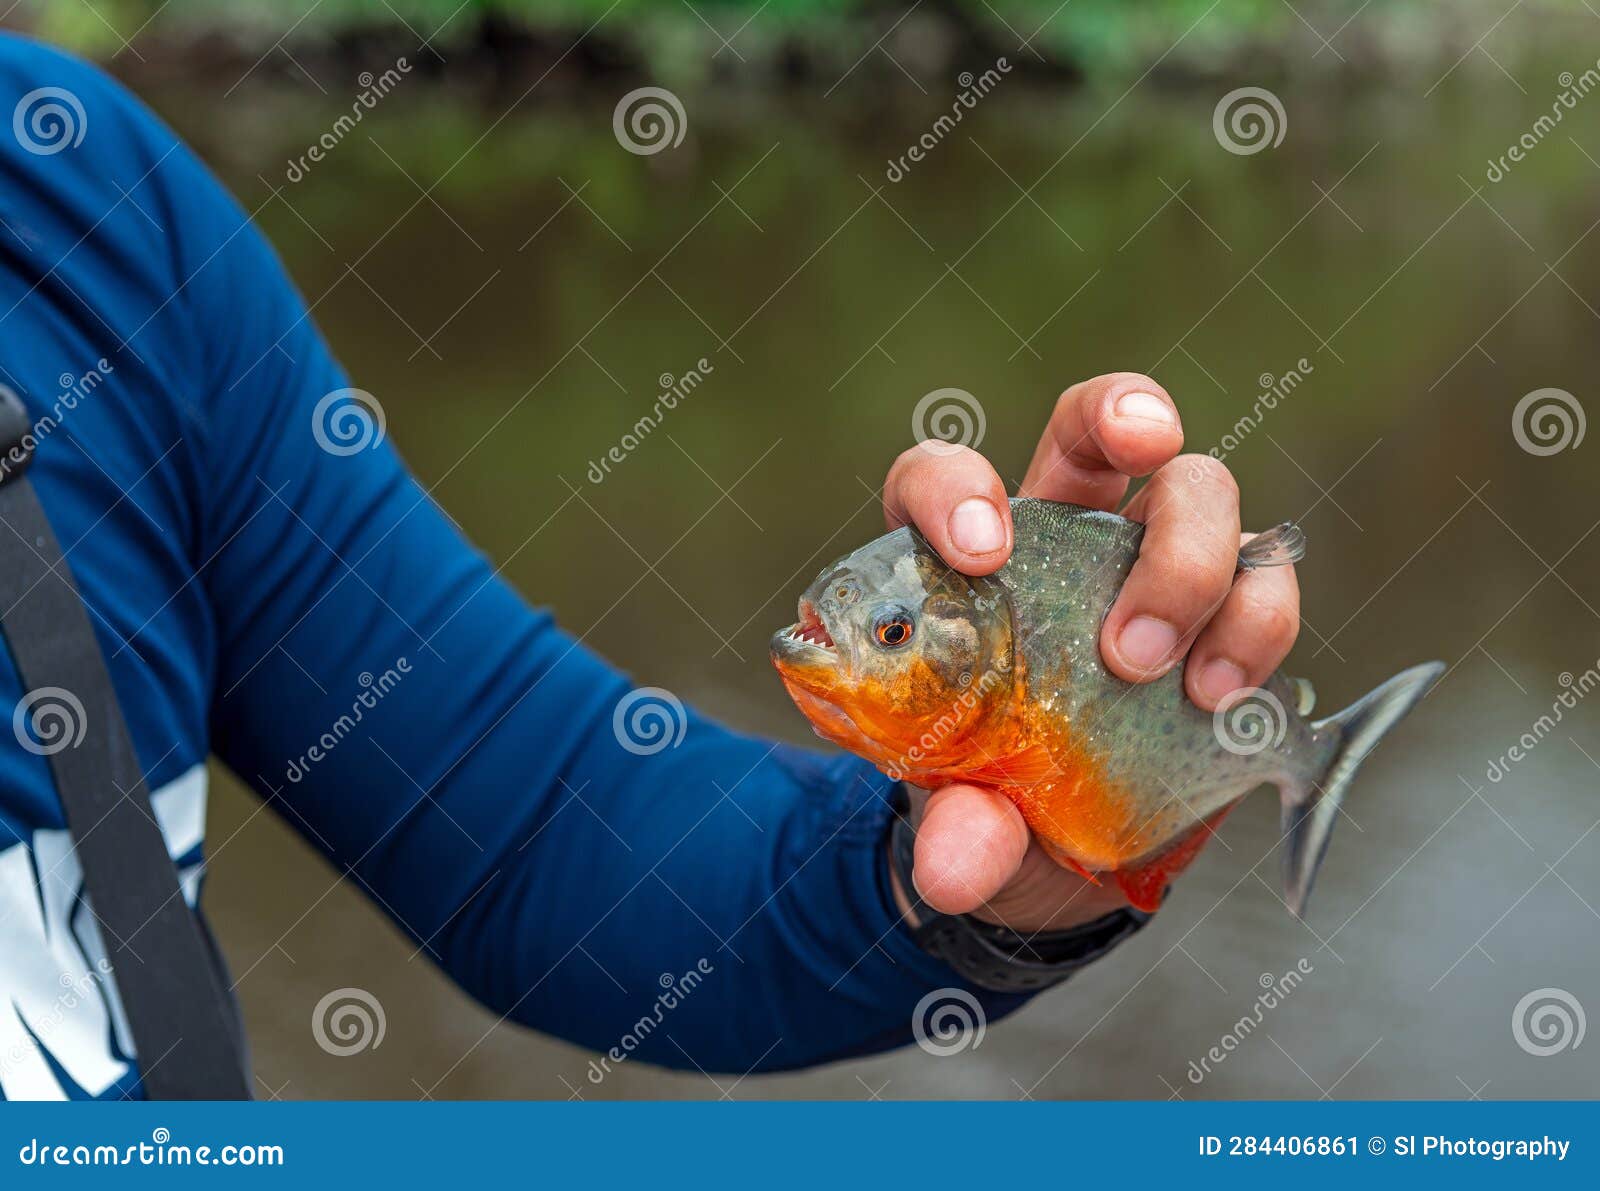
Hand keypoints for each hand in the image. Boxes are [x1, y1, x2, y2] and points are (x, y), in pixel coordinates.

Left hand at [881, 373, 1299, 930]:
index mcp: (965, 569)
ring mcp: (1150, 568)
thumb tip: (956, 866)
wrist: (1069, 855)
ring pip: (1198, 487)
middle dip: (1124, 420)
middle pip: (1095, 424)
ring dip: (1192, 560)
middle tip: (1136, 475)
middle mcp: (1059, 542)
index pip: (941, 478)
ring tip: (1157, 670)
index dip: (957, 488)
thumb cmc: (992, 803)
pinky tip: (1218, 694)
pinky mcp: (1224, 619)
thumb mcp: (965, 823)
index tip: (978, 551)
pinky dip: (1258, 622)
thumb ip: (960, 832)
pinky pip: (1267, 580)